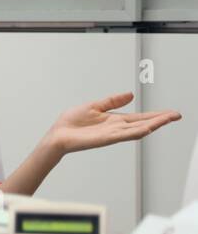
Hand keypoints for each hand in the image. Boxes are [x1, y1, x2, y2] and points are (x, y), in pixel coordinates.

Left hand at [44, 92, 181, 155]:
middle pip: (143, 123)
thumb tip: (130, 94)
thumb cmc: (71, 123)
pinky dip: (136, 131)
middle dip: (160, 119)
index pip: (140, 117)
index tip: (170, 112)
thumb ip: (113, 101)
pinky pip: (124, 135)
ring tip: (168, 119)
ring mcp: (112, 134)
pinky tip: (147, 128)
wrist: (57, 134)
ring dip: (153, 124)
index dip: (155, 114)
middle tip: (176, 115)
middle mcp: (116, 128)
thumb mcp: (94, 106)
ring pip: (137, 129)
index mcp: (114, 120)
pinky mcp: (105, 139)